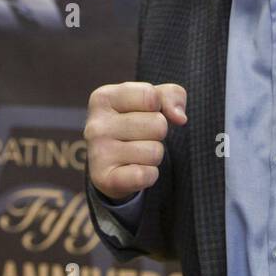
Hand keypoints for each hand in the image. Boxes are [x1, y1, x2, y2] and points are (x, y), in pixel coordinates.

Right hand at [84, 82, 186, 202]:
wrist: (111, 165)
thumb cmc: (135, 122)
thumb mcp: (152, 100)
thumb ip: (171, 95)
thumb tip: (180, 117)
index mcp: (103, 98)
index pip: (150, 96)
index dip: (158, 106)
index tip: (145, 112)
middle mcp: (95, 125)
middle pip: (158, 124)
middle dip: (158, 133)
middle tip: (141, 137)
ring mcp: (98, 154)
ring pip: (155, 151)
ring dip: (154, 155)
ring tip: (136, 154)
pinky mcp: (105, 180)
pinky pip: (147, 175)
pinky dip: (149, 175)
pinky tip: (134, 171)